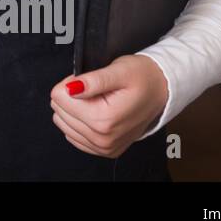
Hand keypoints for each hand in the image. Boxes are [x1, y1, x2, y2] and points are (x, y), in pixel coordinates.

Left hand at [49, 55, 169, 158]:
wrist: (161, 92)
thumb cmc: (143, 78)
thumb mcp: (120, 70)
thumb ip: (93, 80)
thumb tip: (70, 88)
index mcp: (105, 120)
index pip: (59, 97)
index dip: (71, 83)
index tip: (88, 81)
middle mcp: (103, 139)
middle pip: (59, 111)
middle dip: (72, 96)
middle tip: (95, 89)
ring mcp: (103, 147)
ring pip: (63, 123)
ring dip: (75, 109)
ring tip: (98, 100)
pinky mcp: (103, 150)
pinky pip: (72, 135)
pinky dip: (78, 122)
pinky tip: (95, 112)